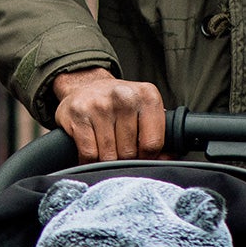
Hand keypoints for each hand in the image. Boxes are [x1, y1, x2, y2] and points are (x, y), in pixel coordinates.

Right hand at [51, 69, 165, 162]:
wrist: (85, 85)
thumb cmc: (119, 104)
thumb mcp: (143, 111)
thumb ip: (158, 134)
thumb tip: (167, 159)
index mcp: (147, 96)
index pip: (152, 143)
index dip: (147, 157)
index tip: (140, 155)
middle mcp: (124, 96)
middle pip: (129, 152)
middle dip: (124, 159)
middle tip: (119, 150)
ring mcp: (99, 104)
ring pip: (108, 156)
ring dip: (106, 160)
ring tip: (104, 149)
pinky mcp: (78, 114)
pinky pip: (88, 154)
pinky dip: (88, 160)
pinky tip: (90, 151)